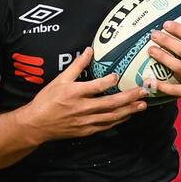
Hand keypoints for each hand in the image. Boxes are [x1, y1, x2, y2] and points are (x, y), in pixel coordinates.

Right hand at [21, 46, 148, 140]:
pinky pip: (106, 125)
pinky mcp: (86, 131)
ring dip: (129, 111)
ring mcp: (86, 122)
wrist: (37, 124)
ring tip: (142, 105)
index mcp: (74, 93)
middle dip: (129, 98)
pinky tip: (127, 115)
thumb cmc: (47, 100)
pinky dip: (118, 120)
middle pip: (110, 103)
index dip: (109, 81)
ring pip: (112, 117)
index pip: (97, 87)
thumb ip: (76, 66)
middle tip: (143, 92)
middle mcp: (82, 108)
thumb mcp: (59, 80)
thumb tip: (89, 50)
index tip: (118, 75)